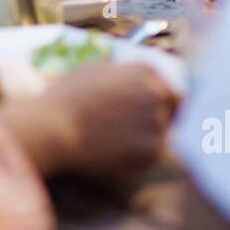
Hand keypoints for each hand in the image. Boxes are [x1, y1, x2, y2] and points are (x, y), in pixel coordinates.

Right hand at [0, 62, 177, 178]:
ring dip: (150, 140)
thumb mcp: (95, 72)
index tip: (149, 114)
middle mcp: (157, 92)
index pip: (168, 88)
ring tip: (119, 144)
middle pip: (176, 109)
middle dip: (165, 120)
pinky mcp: (153, 149)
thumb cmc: (65, 98)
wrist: (53, 126)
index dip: (160, 103)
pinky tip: (115, 154)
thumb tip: (134, 84)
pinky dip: (140, 158)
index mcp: (145, 71)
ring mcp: (158, 120)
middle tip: (140, 133)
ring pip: (166, 134)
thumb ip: (124, 76)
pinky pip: (155, 155)